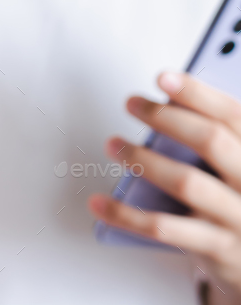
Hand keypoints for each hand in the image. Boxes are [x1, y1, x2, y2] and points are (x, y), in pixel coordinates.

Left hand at [89, 72, 240, 300]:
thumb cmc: (239, 197)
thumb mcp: (238, 162)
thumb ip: (216, 137)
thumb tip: (170, 104)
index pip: (232, 114)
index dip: (197, 93)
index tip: (163, 78)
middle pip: (211, 141)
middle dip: (166, 118)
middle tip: (132, 103)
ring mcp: (239, 218)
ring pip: (187, 182)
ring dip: (144, 159)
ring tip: (114, 144)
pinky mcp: (219, 249)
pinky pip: (166, 229)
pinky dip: (127, 215)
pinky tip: (101, 203)